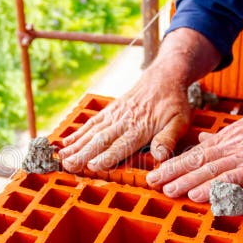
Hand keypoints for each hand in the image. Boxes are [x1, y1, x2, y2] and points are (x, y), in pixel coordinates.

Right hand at [59, 28, 220, 172]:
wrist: (165, 76)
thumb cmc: (174, 103)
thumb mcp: (180, 121)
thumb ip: (168, 139)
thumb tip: (160, 156)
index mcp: (141, 127)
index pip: (121, 145)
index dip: (107, 156)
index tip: (93, 166)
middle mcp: (124, 121)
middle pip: (101, 140)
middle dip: (84, 154)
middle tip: (69, 165)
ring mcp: (115, 115)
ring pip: (92, 132)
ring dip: (76, 145)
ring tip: (62, 157)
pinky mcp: (110, 110)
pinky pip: (91, 122)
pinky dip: (78, 133)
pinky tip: (66, 142)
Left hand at [145, 112, 242, 201]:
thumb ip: (226, 137)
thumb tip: (203, 140)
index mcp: (231, 136)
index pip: (198, 151)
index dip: (177, 161)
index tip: (159, 170)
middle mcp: (233, 145)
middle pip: (197, 159)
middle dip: (172, 171)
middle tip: (152, 181)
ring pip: (209, 169)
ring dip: (186, 180)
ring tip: (168, 191)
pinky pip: (231, 179)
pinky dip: (213, 187)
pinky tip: (198, 195)